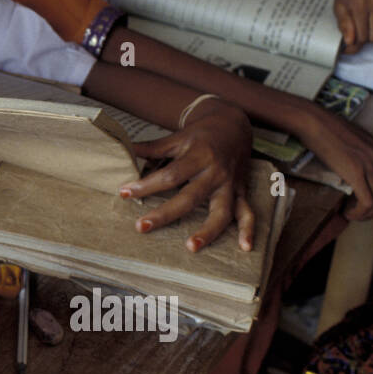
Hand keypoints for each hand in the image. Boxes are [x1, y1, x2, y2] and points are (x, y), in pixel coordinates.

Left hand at [125, 98, 255, 250]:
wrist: (233, 125)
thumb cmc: (201, 135)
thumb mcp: (177, 137)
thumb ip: (152, 148)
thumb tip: (125, 150)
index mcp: (199, 156)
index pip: (170, 175)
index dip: (146, 185)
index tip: (124, 193)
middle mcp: (216, 172)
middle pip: (190, 197)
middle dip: (165, 214)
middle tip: (141, 227)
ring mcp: (230, 185)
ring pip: (221, 211)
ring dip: (208, 231)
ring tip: (191, 247)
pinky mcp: (241, 192)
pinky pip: (247, 213)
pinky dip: (248, 230)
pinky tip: (245, 247)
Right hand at [296, 105, 372, 219]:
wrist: (316, 122)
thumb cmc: (333, 128)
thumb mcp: (364, 137)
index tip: (369, 204)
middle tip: (359, 213)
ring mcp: (370, 167)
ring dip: (367, 215)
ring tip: (353, 215)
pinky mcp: (356, 173)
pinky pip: (367, 202)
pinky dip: (359, 213)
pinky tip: (348, 213)